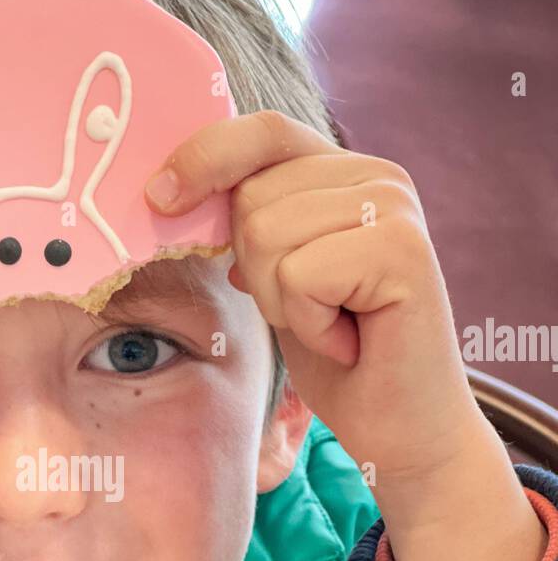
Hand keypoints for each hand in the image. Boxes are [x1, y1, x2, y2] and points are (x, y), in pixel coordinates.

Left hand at [144, 112, 545, 560]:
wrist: (400, 428)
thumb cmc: (338, 358)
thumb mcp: (277, 279)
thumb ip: (248, 226)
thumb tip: (170, 193)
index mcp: (344, 173)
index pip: (260, 132)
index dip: (203, 158)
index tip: (158, 198)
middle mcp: (377, 175)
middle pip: (251, 196)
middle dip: (257, 271)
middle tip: (312, 311)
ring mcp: (395, 207)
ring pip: (266, 235)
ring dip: (283, 302)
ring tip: (333, 326)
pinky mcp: (402, 249)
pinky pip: (299, 275)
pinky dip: (309, 323)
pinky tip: (348, 340)